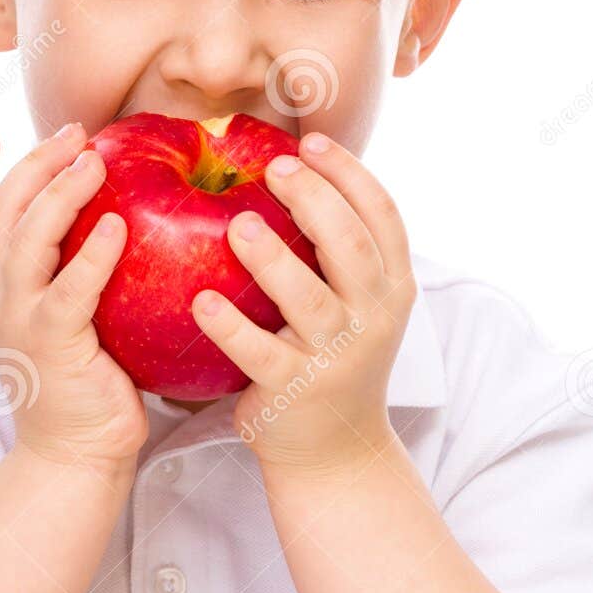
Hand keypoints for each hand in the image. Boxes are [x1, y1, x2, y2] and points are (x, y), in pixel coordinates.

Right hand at [0, 122, 148, 471]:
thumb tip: (107, 212)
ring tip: (94, 161)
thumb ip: (64, 269)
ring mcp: (18, 320)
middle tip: (74, 134)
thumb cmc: (83, 380)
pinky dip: (92, 253)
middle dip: (34, 163)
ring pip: (26, 240)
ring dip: (60, 193)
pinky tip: (118, 224)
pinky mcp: (52, 344)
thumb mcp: (60, 316)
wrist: (76, 453)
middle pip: (0, 213)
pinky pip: (70, 289)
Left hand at [189, 131, 415, 475]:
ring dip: (273, 257)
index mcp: (392, 287)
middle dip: (314, 199)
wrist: (333, 451)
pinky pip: (258, 353)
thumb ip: (335, 249)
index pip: (383, 216)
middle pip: (351, 247)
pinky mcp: (294, 391)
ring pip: (309, 300)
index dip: (350, 173)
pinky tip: (200, 300)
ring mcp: (336, 357)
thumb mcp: (355, 303)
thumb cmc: (330, 357)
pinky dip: (230, 326)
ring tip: (237, 224)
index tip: (312, 142)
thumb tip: (289, 167)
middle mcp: (373, 318)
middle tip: (273, 168)